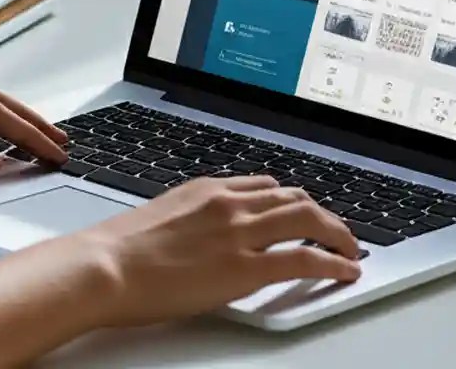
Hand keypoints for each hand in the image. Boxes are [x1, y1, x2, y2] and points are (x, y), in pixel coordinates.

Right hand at [77, 175, 361, 325]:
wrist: (105, 267)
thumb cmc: (120, 250)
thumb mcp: (161, 217)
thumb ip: (191, 218)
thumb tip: (203, 233)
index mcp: (208, 189)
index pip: (265, 186)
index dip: (291, 201)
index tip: (301, 212)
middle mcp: (229, 203)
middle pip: (295, 197)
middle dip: (322, 215)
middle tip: (336, 233)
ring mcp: (240, 233)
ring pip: (309, 218)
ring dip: (337, 234)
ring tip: (350, 250)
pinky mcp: (245, 267)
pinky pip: (304, 258)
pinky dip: (333, 262)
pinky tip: (345, 270)